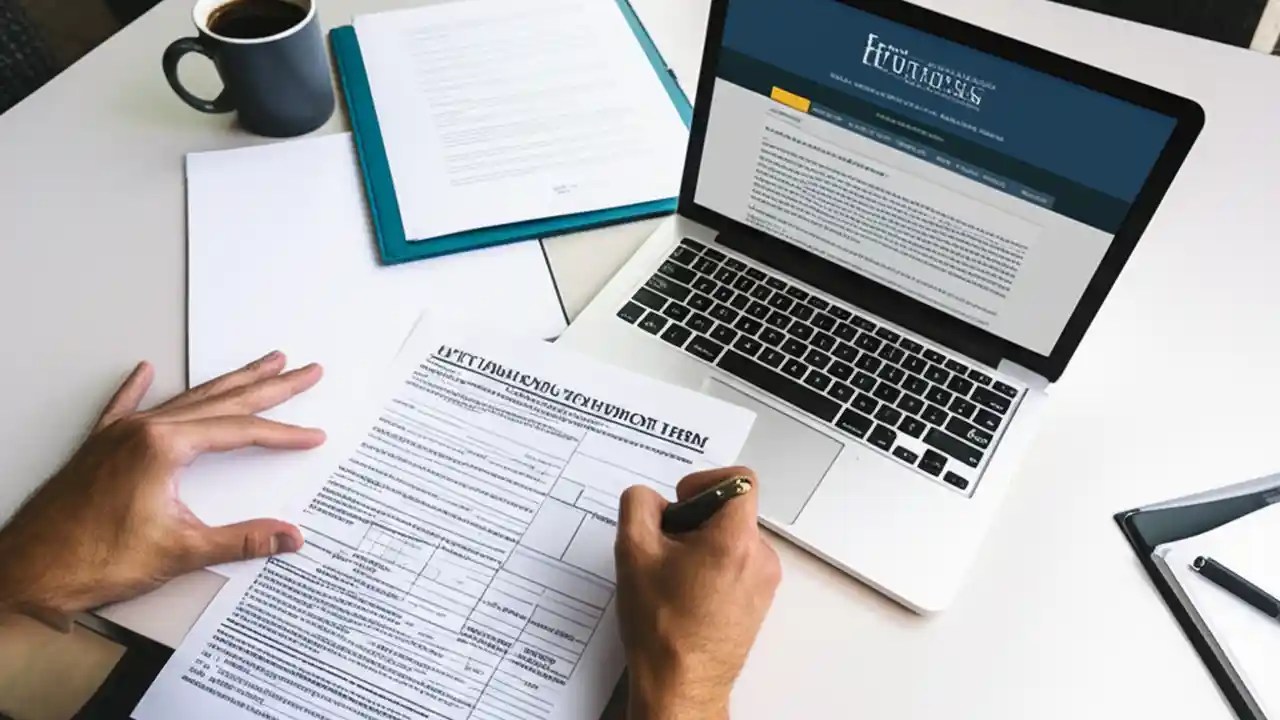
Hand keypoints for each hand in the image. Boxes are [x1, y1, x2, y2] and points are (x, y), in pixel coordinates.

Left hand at [0, 352, 325, 626]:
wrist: (29, 572)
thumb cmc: (90, 561)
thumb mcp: (180, 551)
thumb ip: (240, 540)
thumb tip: (287, 536)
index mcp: (164, 447)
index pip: (241, 432)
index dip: (283, 434)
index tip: (311, 436)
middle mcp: (142, 431)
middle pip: (221, 402)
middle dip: (268, 386)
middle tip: (301, 371)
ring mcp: (119, 437)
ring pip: (186, 400)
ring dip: (225, 384)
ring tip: (257, 367)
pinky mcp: (99, 450)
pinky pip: (124, 407)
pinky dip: (140, 388)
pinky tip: (145, 370)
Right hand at [615, 467, 780, 719]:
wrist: (681, 684)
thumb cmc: (662, 628)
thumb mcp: (632, 552)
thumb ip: (638, 506)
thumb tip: (650, 498)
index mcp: (735, 540)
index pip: (739, 479)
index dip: (704, 481)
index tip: (681, 502)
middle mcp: (760, 558)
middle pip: (731, 511)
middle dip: (695, 520)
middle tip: (665, 547)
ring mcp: (763, 582)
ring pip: (733, 539)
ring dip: (702, 546)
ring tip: (673, 576)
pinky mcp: (758, 601)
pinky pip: (738, 565)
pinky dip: (713, 569)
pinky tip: (686, 594)